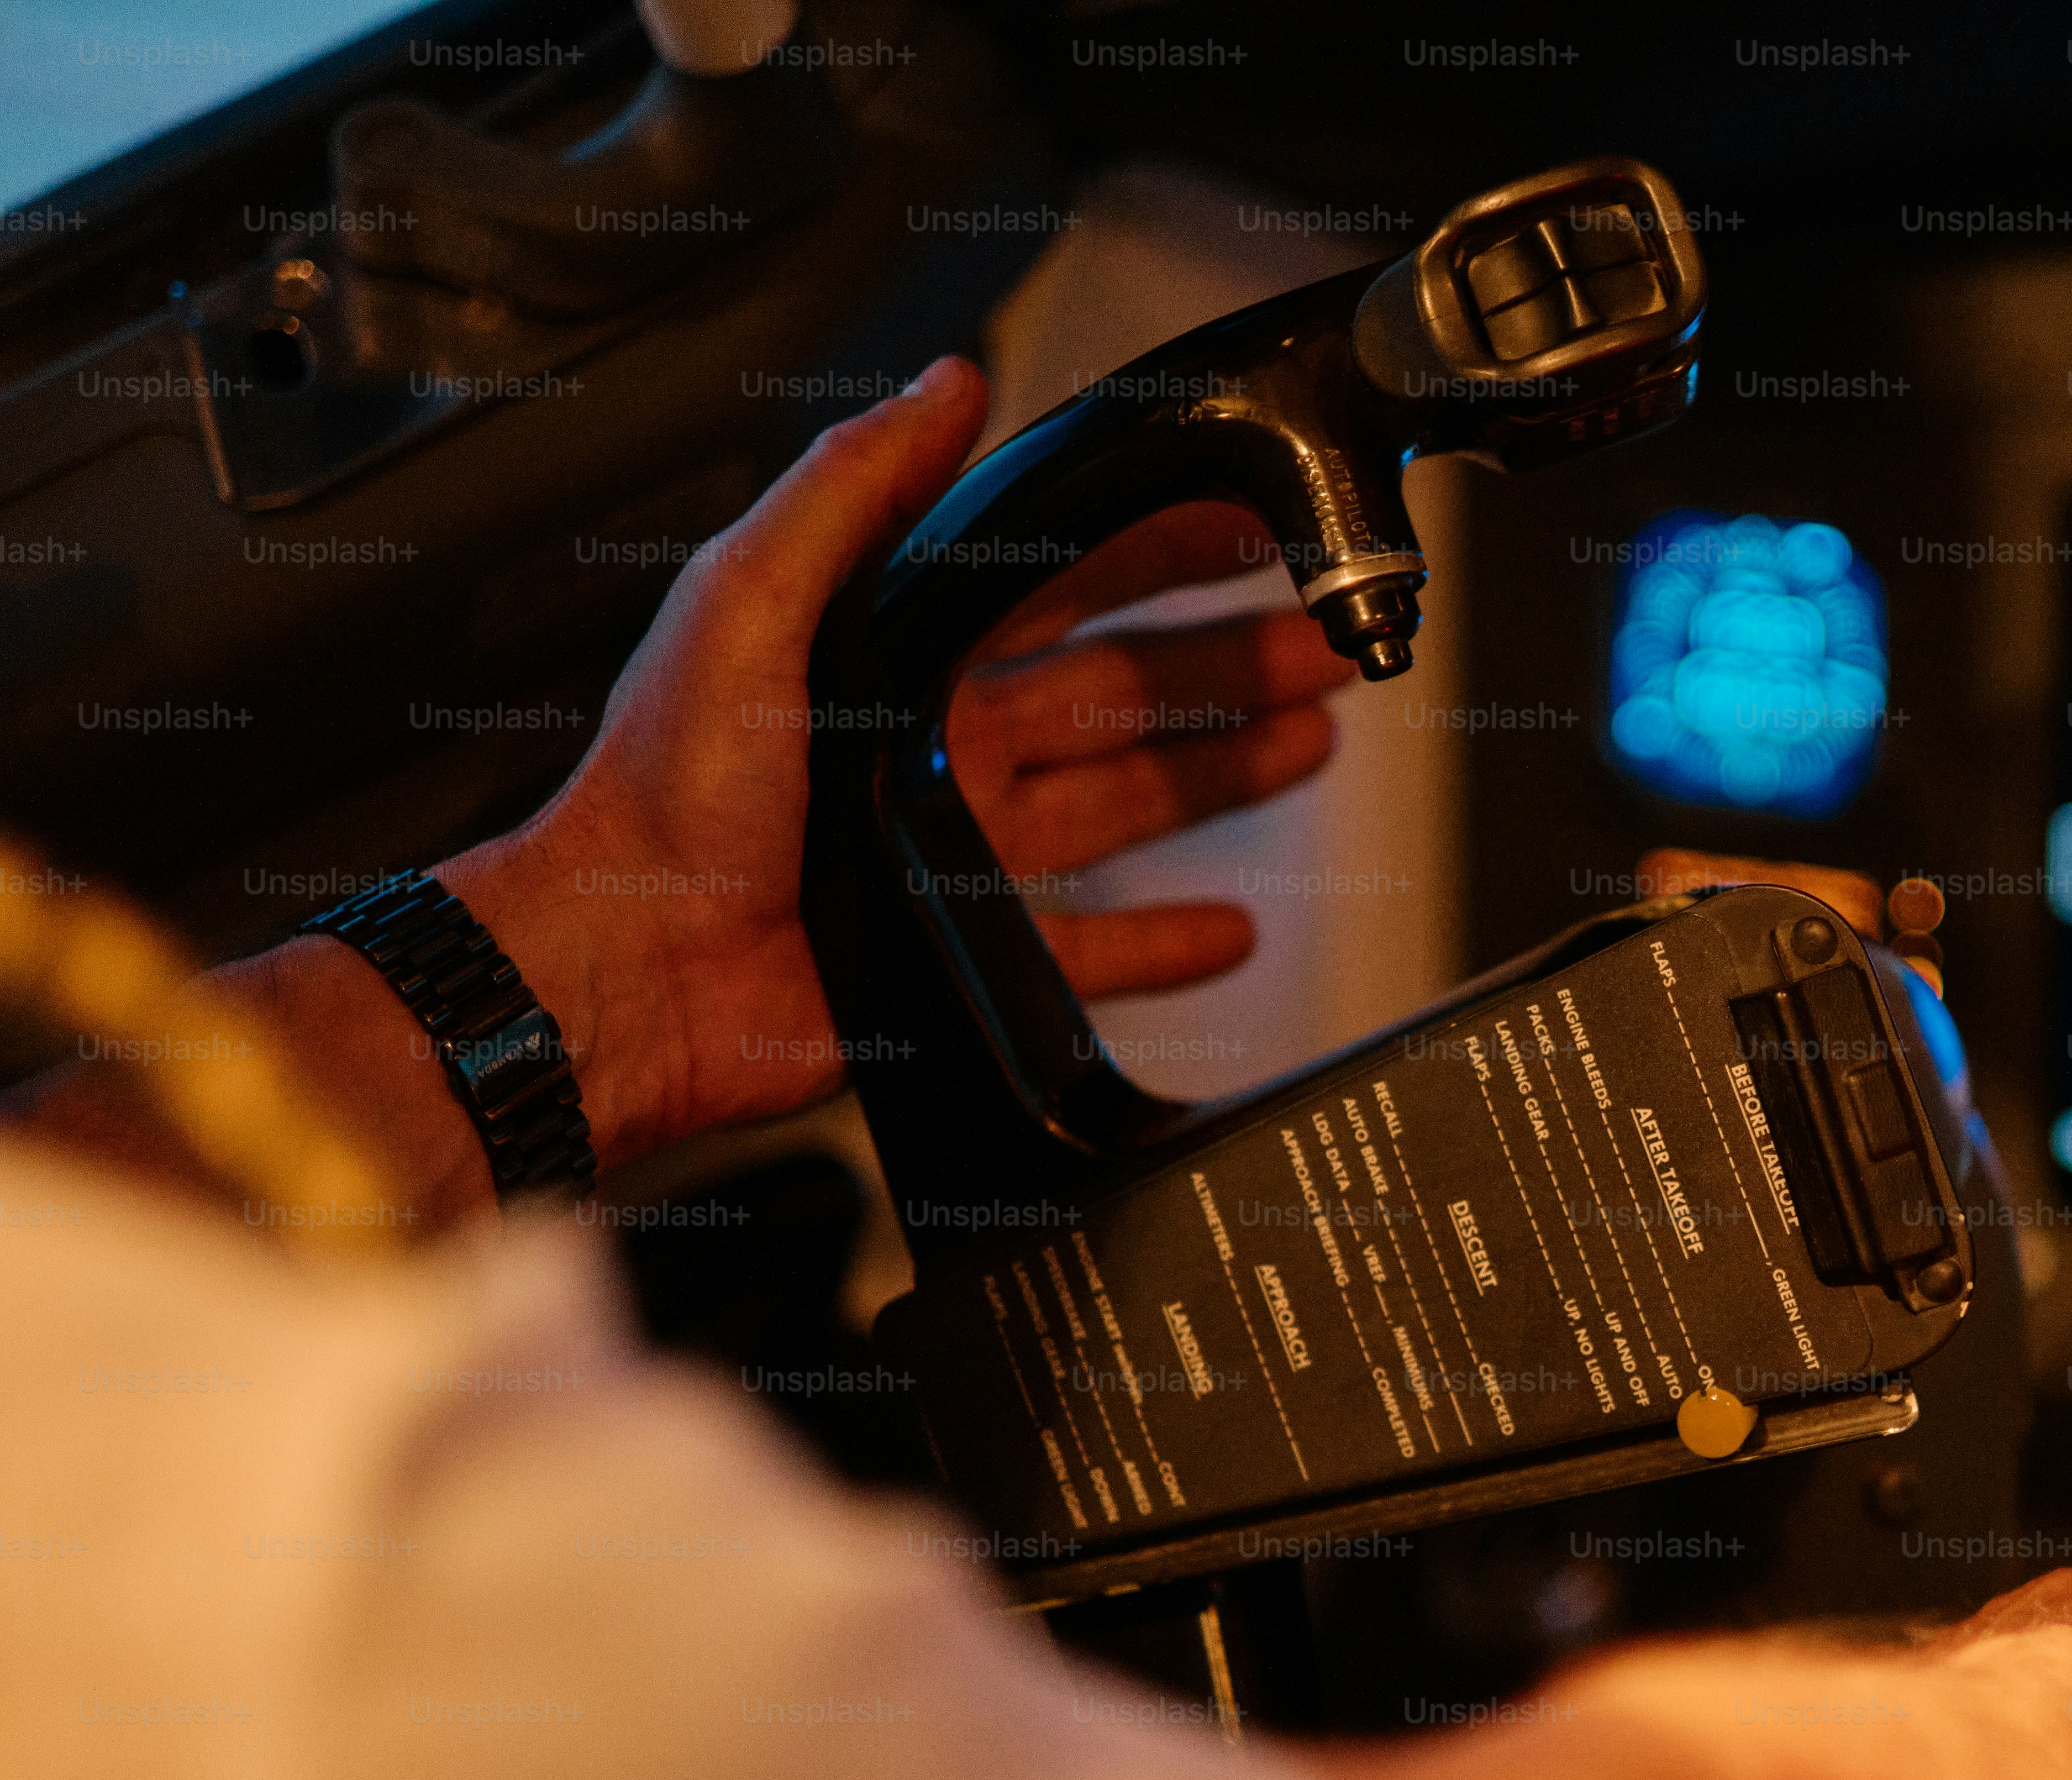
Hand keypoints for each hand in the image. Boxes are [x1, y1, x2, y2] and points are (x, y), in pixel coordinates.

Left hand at [443, 354, 1357, 1166]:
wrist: (622, 968)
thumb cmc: (658, 796)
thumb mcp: (744, 599)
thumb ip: (850, 488)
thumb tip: (944, 385)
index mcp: (894, 653)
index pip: (1056, 582)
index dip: (1153, 547)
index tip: (1239, 519)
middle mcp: (936, 743)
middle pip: (1119, 687)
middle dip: (1225, 659)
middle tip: (1316, 639)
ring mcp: (959, 850)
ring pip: (1126, 800)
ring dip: (1222, 769)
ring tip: (1308, 740)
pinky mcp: (967, 955)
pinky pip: (1090, 950)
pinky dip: (1166, 943)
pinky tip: (1227, 926)